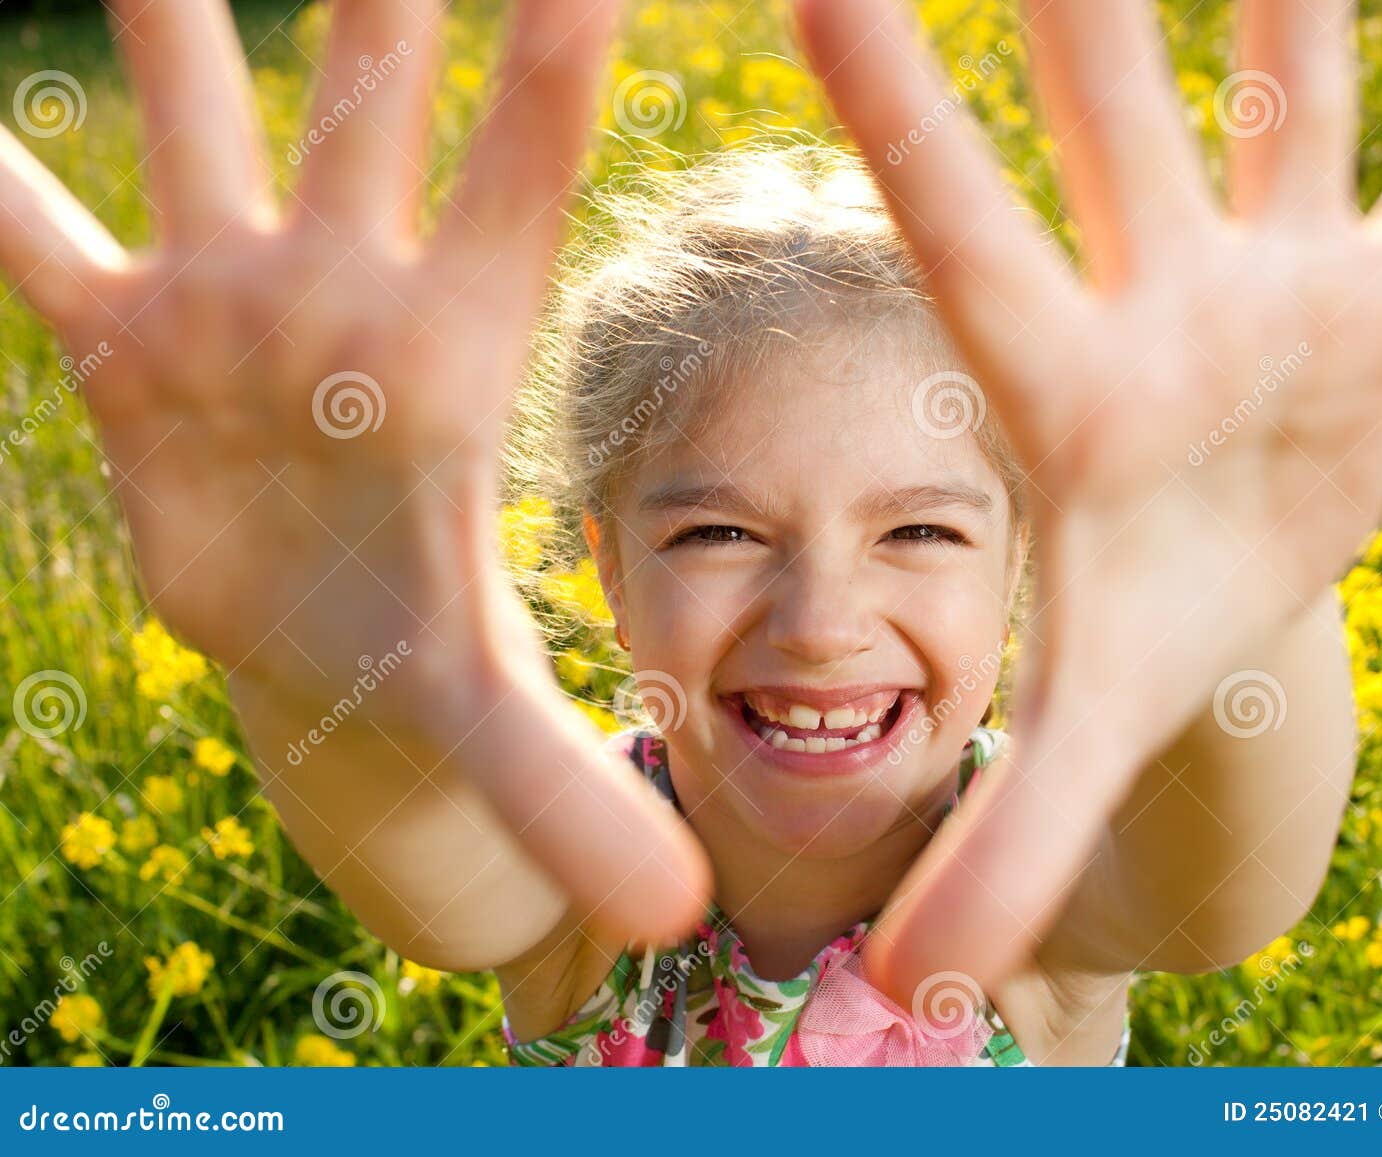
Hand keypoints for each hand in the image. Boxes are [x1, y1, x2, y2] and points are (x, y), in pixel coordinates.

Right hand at [0, 0, 707, 941]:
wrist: (331, 655)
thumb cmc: (426, 664)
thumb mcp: (490, 723)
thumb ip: (569, 800)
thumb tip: (671, 912)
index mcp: (447, 355)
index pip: (516, 183)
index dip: (546, 67)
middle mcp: (340, 289)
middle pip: (362, 87)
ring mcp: (230, 299)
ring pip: (194, 106)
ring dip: (170, 2)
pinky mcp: (126, 341)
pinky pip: (29, 233)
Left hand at [796, 0, 1381, 999]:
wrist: (1225, 577)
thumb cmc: (1139, 629)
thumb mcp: (1084, 730)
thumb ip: (1002, 845)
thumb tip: (912, 993)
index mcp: (1069, 386)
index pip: (964, 233)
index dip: (898, 112)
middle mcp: (1165, 297)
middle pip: (1116, 114)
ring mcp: (1275, 280)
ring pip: (1287, 91)